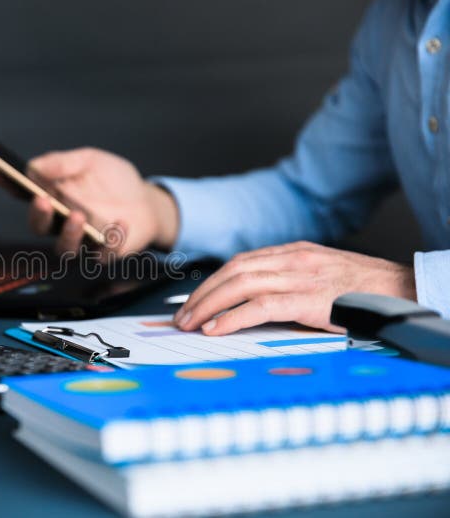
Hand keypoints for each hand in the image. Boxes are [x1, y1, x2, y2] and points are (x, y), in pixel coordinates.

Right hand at [0, 147, 178, 255]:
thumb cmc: (112, 180)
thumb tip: (34, 165)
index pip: (23, 194)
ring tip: (78, 215)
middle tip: (43, 199)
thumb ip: (62, 162)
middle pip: (39, 227)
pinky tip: (120, 222)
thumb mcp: (88, 161)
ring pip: (65, 249)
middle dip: (38, 215)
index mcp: (52, 199)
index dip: (6, 184)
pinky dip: (111, 239)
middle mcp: (61, 223)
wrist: (145, 200)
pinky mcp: (105, 252)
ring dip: (68, 235)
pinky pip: (103, 253)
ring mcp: (82, 240)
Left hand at [174, 241, 416, 334]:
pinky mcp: (307, 299)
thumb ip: (290, 280)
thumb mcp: (321, 274)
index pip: (240, 263)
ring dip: (208, 306)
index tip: (195, 300)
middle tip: (182, 317)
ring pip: (239, 285)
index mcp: (292, 253)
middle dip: (202, 295)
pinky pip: (260, 306)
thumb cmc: (363, 288)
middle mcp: (291, 260)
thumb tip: (257, 301)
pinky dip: (232, 318)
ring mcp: (298, 277)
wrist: (400, 290)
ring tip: (189, 325)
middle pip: (232, 272)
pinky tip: (215, 329)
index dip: (213, 282)